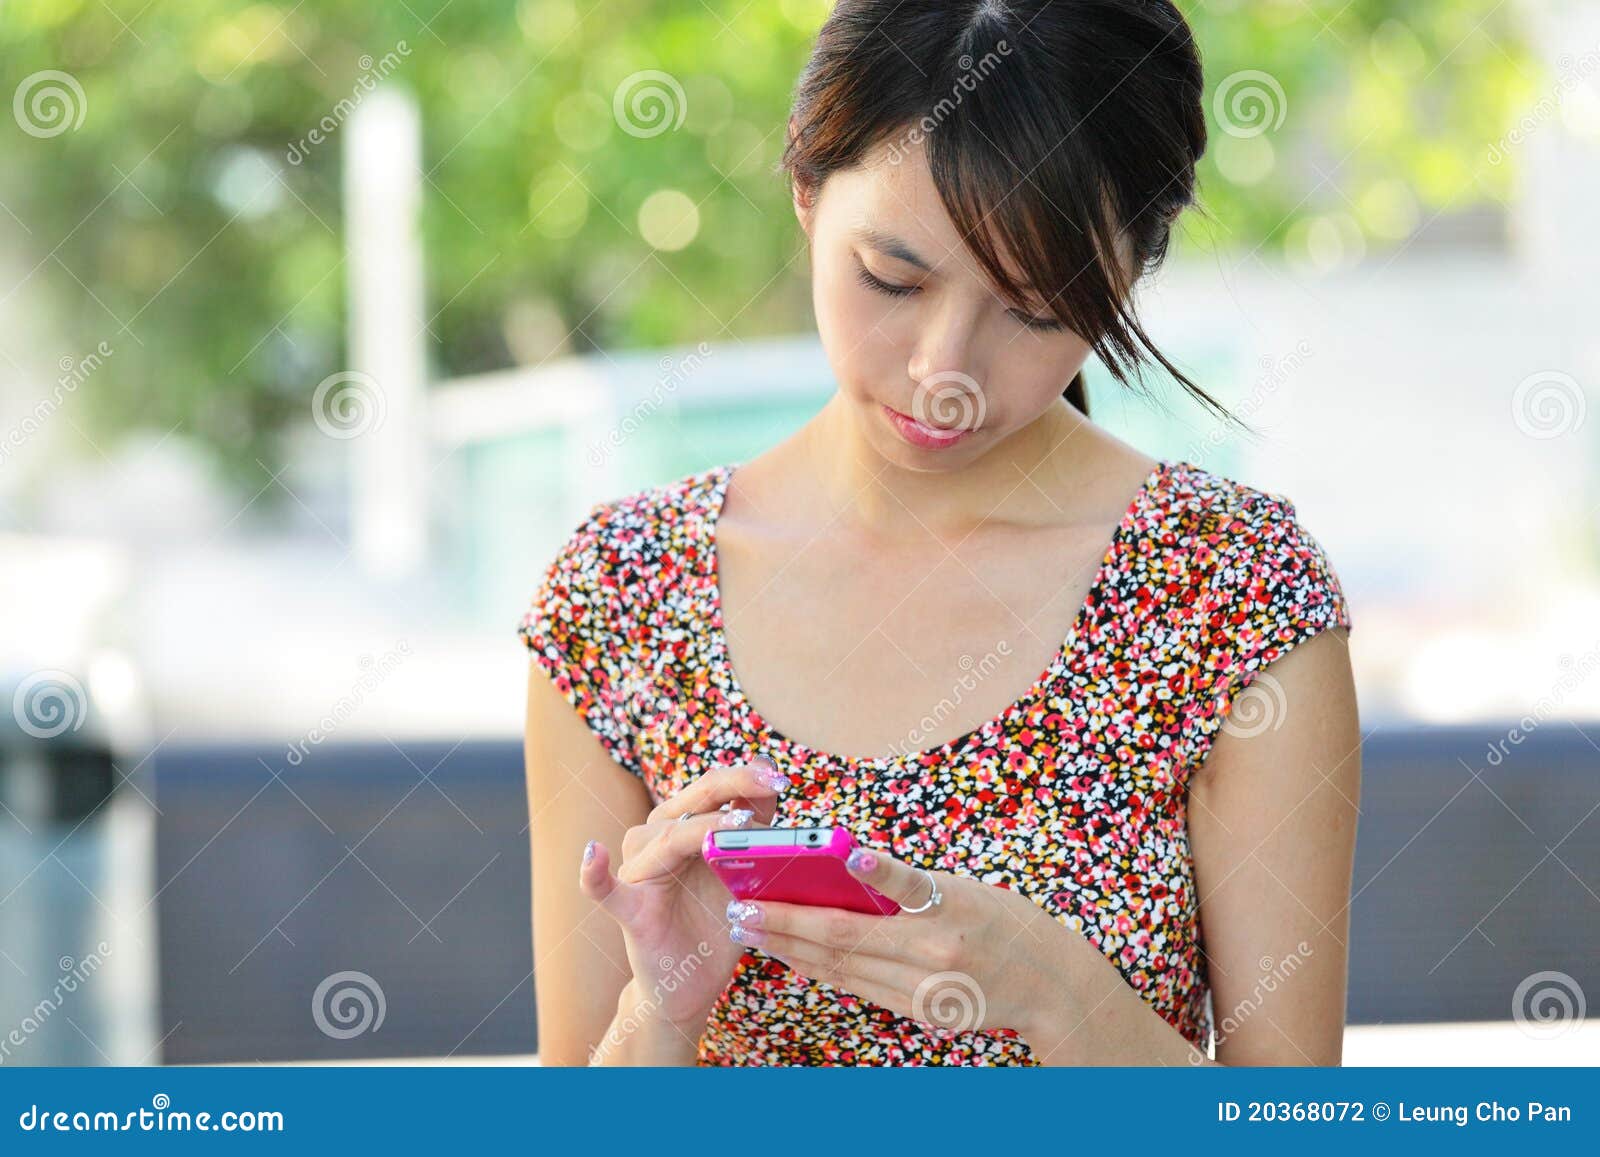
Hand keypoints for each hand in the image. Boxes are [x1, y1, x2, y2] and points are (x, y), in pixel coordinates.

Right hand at [580, 757, 789, 1031]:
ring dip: (702, 828)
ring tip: (740, 824)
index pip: (713, 788)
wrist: (691, 983)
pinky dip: (595, 872)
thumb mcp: (744, 873)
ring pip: (666, 838)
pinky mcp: (629, 910)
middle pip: (691, 803)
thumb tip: (772, 783)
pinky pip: (603, 889)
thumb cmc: (717, 922)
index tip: (780, 777)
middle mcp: (653, 839)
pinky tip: (594, 853)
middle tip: (772, 784)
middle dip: (733, 787)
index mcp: (681, 824)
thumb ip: (754, 830)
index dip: (745, 777)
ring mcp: (638, 872)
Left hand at [723, 845, 1084, 1044]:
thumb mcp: (961, 890)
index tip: (781, 879)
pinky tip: (795, 958)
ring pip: (844, 968)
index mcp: (942, 911)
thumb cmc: (1005, 921)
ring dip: (793, 950)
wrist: (1052, 984)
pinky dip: (826, 970)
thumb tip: (842, 869)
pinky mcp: (922, 1011)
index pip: (873, 898)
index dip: (824, 891)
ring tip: (753, 931)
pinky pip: (862, 987)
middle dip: (785, 925)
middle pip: (843, 939)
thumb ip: (905, 888)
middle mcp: (931, 953)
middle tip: (741, 912)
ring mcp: (924, 990)